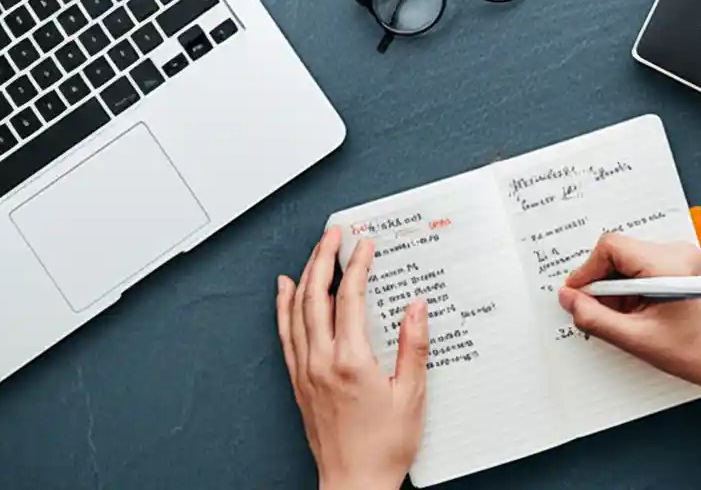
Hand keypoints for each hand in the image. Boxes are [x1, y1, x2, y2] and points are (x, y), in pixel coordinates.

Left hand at [276, 227, 428, 489]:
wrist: (354, 483)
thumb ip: (413, 347)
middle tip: (333, 235)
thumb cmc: (385, 448)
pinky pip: (286, 335)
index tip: (364, 245)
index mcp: (352, 361)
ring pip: (297, 312)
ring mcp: (306, 372)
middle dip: (324, 259)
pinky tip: (287, 293)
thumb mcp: (412, 395)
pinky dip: (285, 308)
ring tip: (313, 252)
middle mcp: (322, 362)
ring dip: (305, 277)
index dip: (357, 266)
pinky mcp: (298, 383)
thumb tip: (415, 308)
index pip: (350, 298)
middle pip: (316, 296)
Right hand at [558, 233, 700, 393]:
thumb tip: (568, 297)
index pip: (611, 246)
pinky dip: (631, 287)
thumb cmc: (691, 351)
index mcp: (669, 265)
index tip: (577, 295)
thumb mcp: (634, 338)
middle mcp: (677, 252)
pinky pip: (643, 266)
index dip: (587, 270)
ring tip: (624, 317)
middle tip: (599, 312)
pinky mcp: (681, 265)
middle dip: (603, 282)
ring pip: (629, 260)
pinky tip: (636, 312)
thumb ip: (594, 317)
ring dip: (617, 287)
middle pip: (619, 252)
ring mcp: (682, 256)